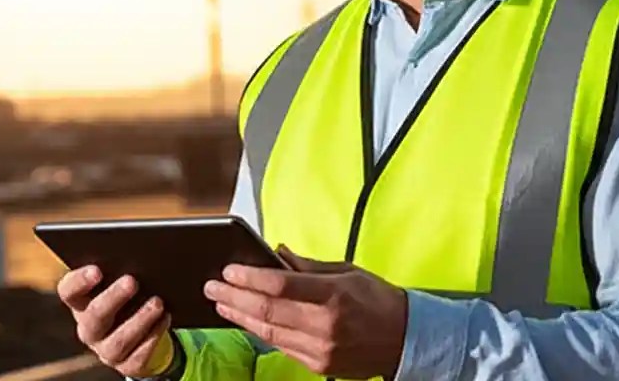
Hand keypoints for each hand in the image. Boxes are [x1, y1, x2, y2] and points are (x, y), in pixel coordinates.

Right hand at [57, 265, 175, 376]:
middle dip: (113, 298)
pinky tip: (166, 318)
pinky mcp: (127, 364)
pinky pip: (139, 356)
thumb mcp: (123, 279)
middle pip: (94, 317)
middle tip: (132, 280)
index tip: (96, 269)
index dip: (79, 281)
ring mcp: (106, 349)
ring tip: (157, 302)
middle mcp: (89, 328)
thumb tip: (141, 251)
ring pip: (118, 341)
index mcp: (82, 302)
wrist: (144, 331)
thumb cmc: (131, 295)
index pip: (68, 291)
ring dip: (139, 320)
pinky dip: (154, 336)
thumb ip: (123, 266)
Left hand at [204, 245, 407, 378]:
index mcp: (333, 295)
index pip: (280, 285)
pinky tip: (246, 320)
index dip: (249, 278)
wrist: (406, 339)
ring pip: (268, 332)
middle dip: (234, 297)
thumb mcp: (347, 271)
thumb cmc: (377, 300)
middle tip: (212, 287)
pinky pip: (281, 346)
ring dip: (240, 316)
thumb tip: (275, 253)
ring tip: (222, 303)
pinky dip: (260, 331)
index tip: (229, 270)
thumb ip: (308, 265)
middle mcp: (324, 324)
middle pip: (267, 310)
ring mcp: (320, 349)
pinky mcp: (318, 365)